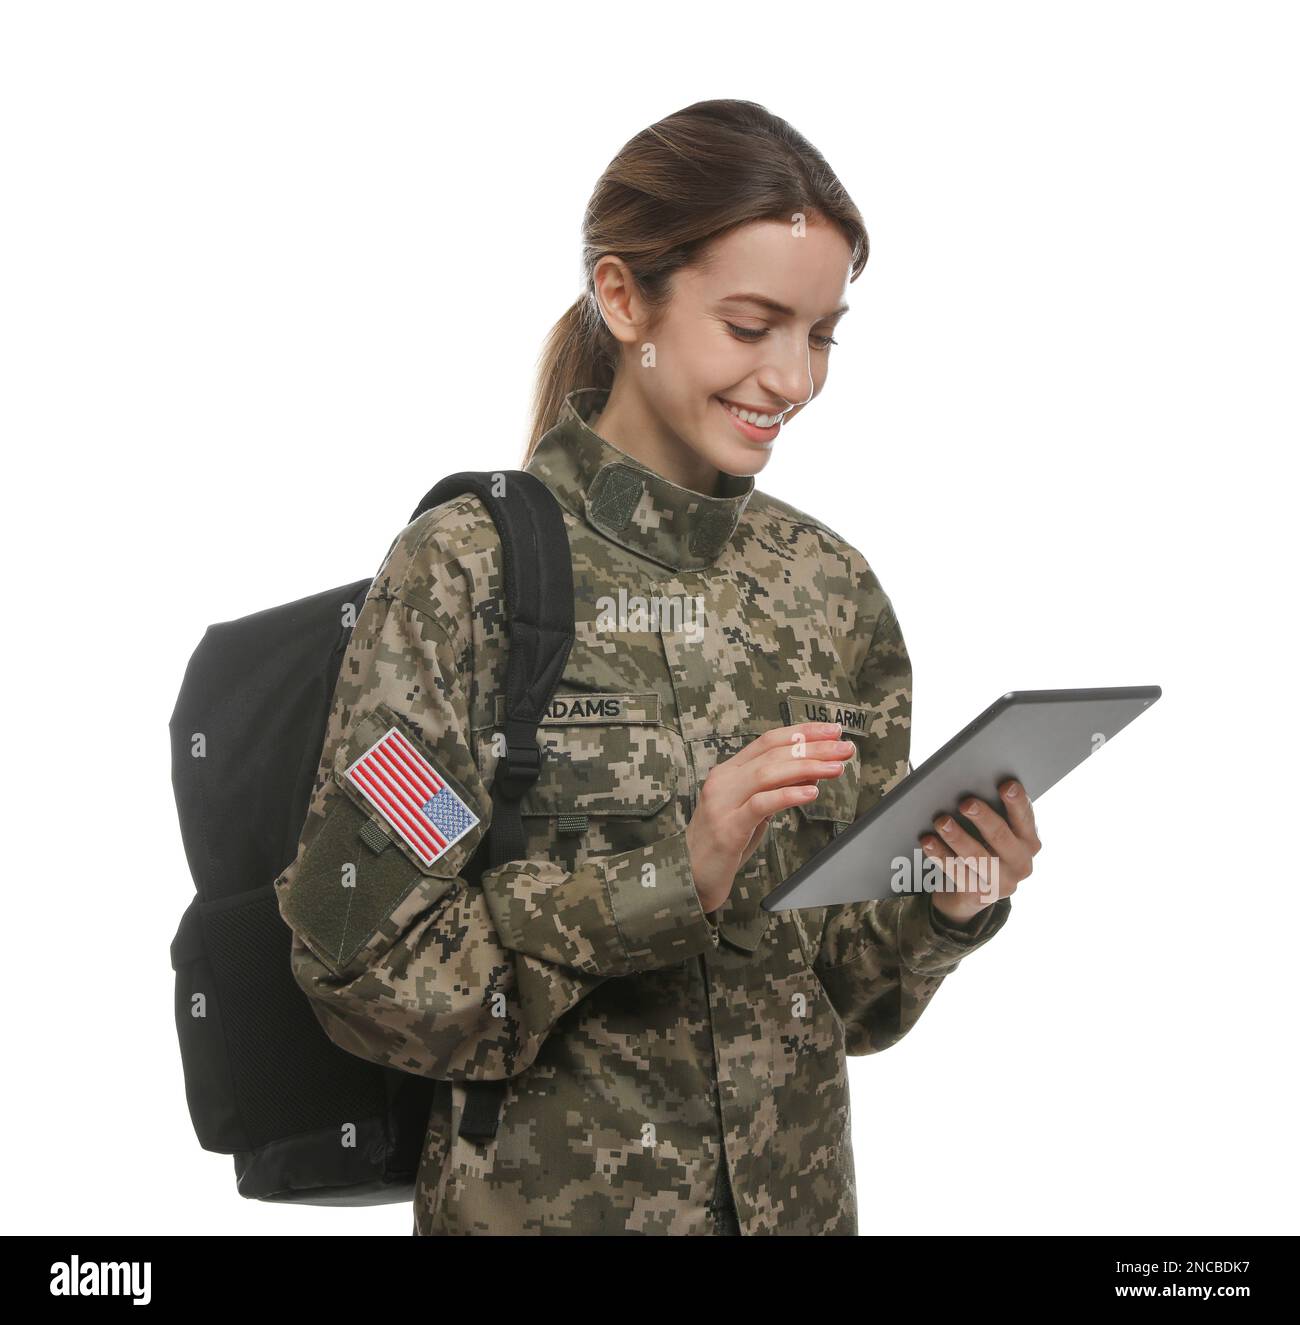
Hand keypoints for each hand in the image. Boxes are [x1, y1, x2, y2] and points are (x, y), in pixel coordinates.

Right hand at [686, 721, 853, 914]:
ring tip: (835, 767)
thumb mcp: (754, 809)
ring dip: (806, 767)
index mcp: (729, 771)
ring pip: (767, 773)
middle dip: (813, 747)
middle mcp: (724, 780)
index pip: (769, 740)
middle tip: (844, 747)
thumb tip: (813, 768)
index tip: (833, 729)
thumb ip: (777, 788)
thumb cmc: (725, 841)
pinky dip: (788, 795)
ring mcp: (723, 803)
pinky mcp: (728, 828)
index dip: (802, 732)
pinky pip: (761, 804)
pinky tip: (811, 792)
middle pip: (773, 753)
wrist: (691, 874)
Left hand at [919, 781, 1041, 925]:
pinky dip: (940, 855)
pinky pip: (957, 872)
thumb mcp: (995, 832)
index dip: (1016, 801)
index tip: (1006, 785)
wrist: (974, 890)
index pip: (1025, 817)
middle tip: (965, 803)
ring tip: (941, 821)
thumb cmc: (984, 847)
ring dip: (957, 837)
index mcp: (1029, 841)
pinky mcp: (979, 894)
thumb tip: (969, 785)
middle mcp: (1021, 863)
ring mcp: (1002, 882)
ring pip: (977, 856)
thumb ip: (993, 812)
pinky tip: (928, 842)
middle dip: (983, 818)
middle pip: (1001, 836)